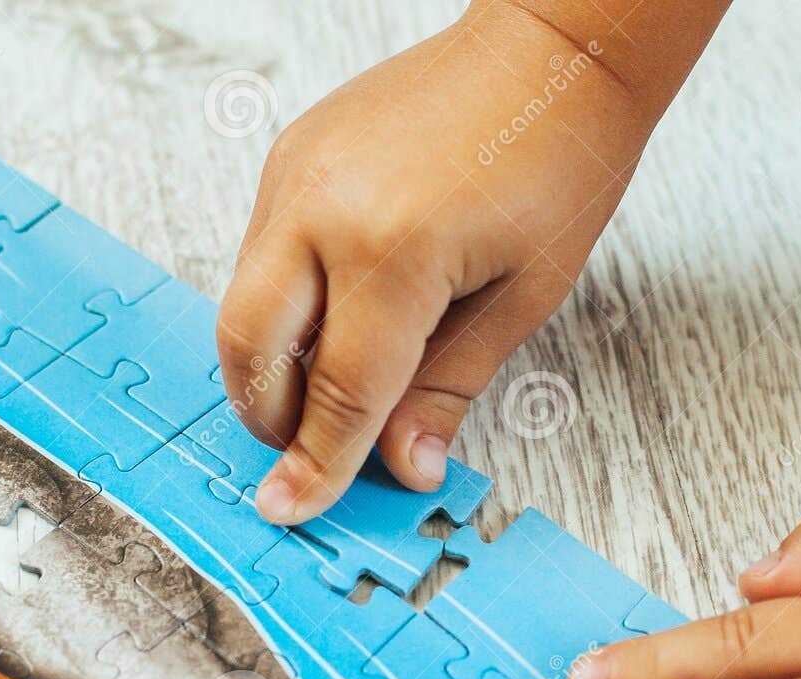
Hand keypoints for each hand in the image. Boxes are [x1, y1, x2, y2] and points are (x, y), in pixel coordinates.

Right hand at [218, 0, 727, 523]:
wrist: (551, 50)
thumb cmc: (556, 160)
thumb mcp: (520, 298)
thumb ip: (446, 387)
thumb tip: (401, 465)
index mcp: (394, 249)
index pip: (339, 390)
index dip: (318, 461)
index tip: (292, 507)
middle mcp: (322, 206)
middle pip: (252, 348)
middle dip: (272, 417)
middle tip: (310, 452)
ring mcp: (295, 173)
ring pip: (244, 304)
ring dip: (275, 364)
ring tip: (336, 387)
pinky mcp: (290, 157)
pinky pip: (262, 257)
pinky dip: (285, 308)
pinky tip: (339, 319)